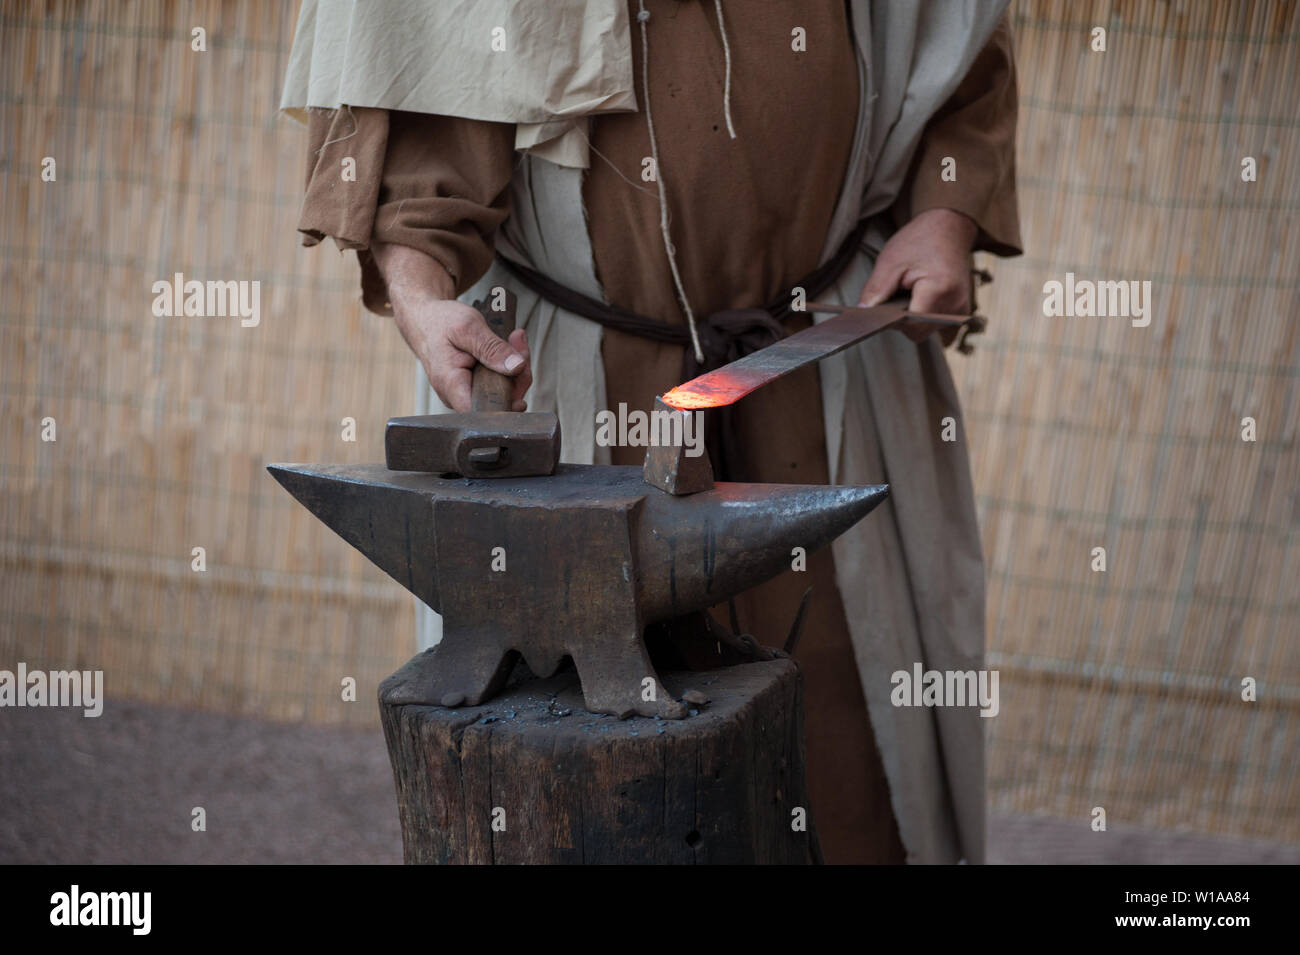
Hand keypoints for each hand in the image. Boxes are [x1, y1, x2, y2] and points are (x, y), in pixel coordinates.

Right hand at [373, 243, 531, 411]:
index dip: (507, 402)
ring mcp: (468, 393)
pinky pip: (501, 383)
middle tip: (518, 341)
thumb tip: (517, 367)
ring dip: (518, 366)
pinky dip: (510, 365)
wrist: (426, 320)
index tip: (519, 376)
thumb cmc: (440, 322)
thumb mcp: (468, 327)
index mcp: (451, 386)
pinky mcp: (477, 387)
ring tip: (515, 338)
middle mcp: (459, 396)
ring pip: (505, 392)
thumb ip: (492, 348)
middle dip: (518, 373)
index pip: (483, 413)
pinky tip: (510, 346)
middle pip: (500, 402)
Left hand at [857, 208, 977, 341]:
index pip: (911, 326)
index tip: (883, 309)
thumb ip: (876, 290)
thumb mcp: (890, 261)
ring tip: (912, 291)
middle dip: (903, 319)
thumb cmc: (921, 240)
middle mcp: (956, 302)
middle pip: (919, 331)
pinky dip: (924, 314)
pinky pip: (935, 323)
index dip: (893, 321)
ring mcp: (962, 307)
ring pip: (926, 329)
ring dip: (914, 317)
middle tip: (897, 294)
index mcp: (940, 289)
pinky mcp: (962, 308)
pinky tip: (921, 296)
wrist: (949, 227)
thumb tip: (863, 313)